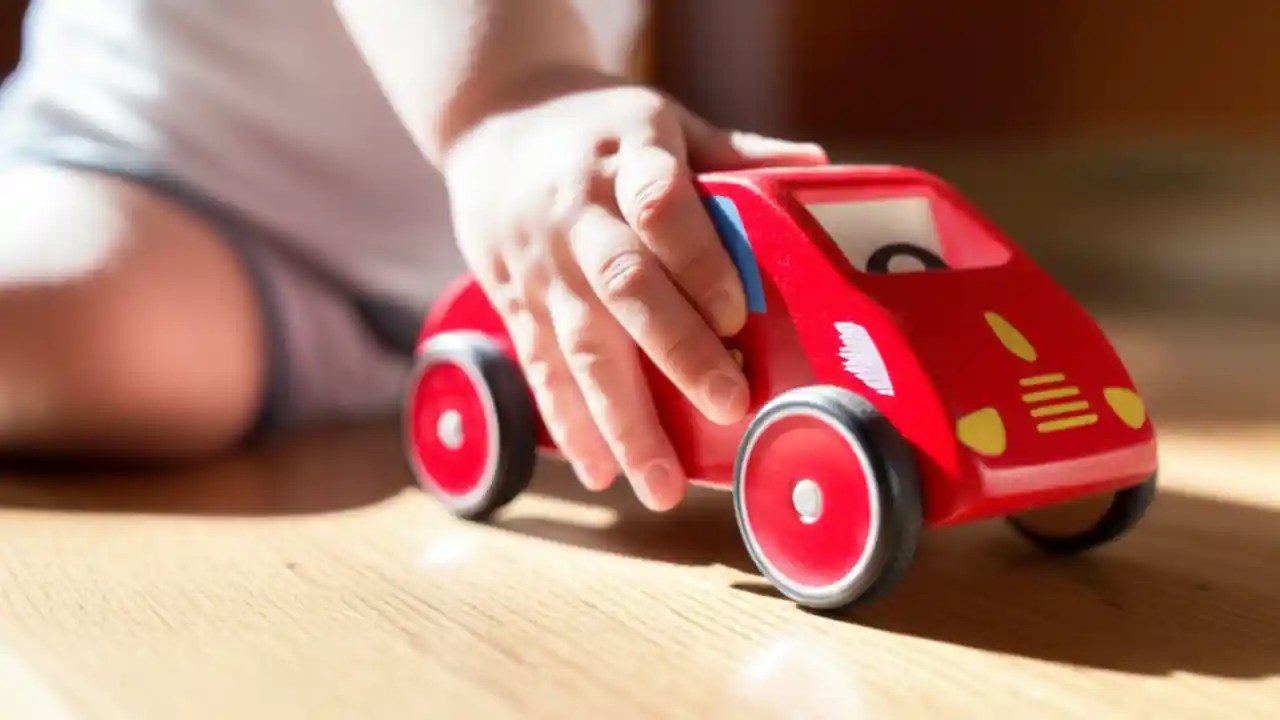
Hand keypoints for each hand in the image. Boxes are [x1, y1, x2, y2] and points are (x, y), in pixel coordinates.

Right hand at [441, 71, 827, 510]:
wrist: (492, 120)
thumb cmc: (600, 126)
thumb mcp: (666, 118)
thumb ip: (734, 153)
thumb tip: (818, 167)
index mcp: (627, 156)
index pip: (660, 206)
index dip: (698, 260)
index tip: (737, 315)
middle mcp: (578, 213)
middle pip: (623, 285)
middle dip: (676, 351)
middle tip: (728, 404)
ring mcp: (541, 263)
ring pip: (580, 345)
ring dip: (621, 418)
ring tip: (660, 484)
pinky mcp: (514, 301)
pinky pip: (540, 368)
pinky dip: (570, 424)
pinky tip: (601, 471)